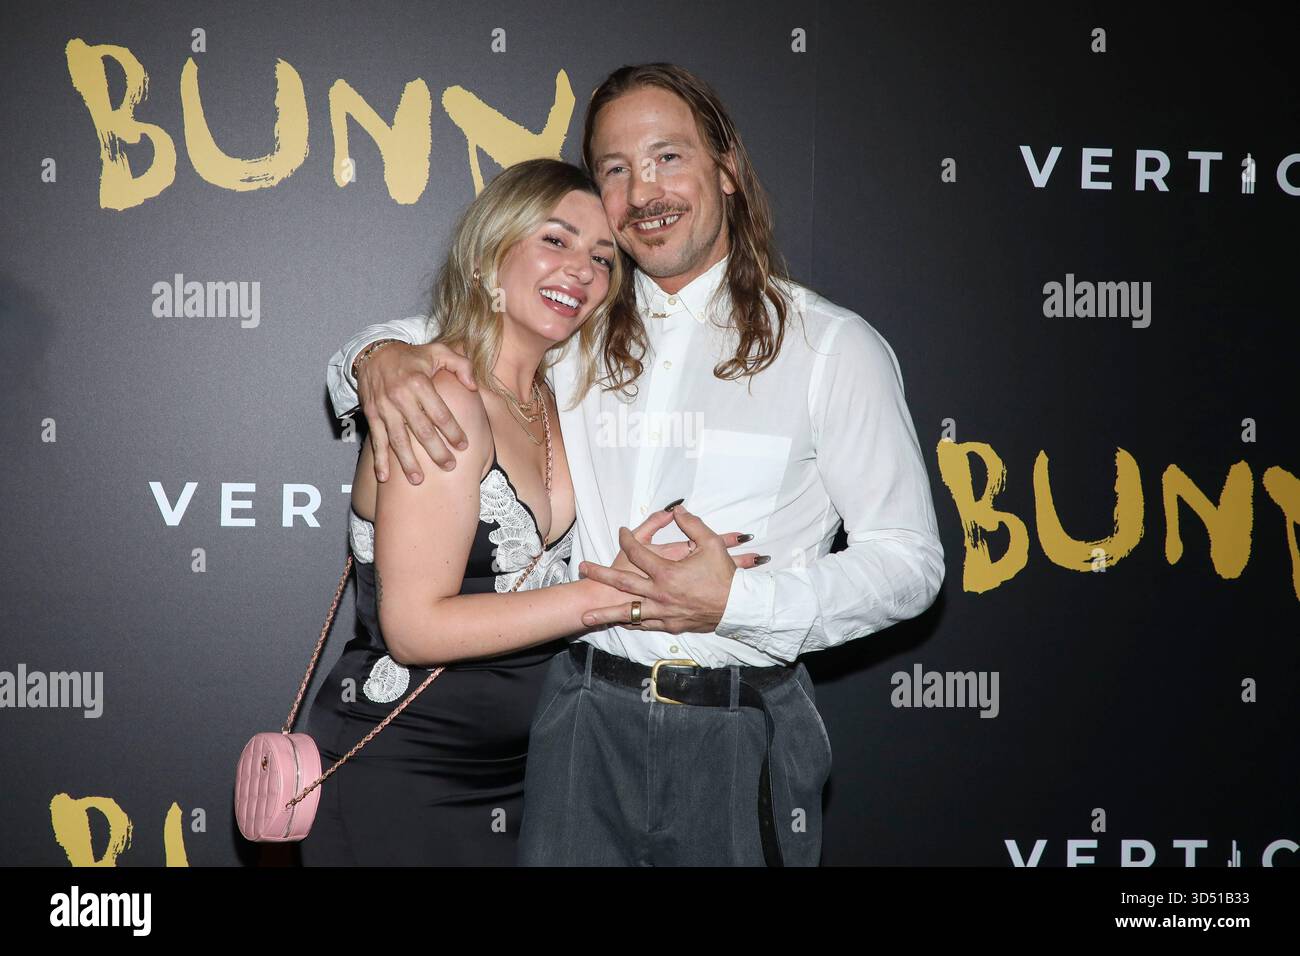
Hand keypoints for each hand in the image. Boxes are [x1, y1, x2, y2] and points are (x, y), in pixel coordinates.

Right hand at [358, 341, 476, 483]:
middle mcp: (401, 397)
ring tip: (419, 480)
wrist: (374, 353)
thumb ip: (461, 365)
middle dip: (436, 451)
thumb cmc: (412, 356)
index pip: (440, 413)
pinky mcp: (371, 414)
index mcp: (419, 383)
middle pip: (421, 430)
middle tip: (450, 467)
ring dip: (408, 462)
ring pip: (398, 440)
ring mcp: (384, 408)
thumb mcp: (438, 351)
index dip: (453, 431)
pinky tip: (384, 477)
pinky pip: (376, 440)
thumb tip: (474, 386)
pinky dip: (379, 460)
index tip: (464, 445)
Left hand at [577, 503, 766, 632]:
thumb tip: (678, 510)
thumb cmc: (725, 576)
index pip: (638, 552)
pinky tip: (620, 623)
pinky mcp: (670, 625)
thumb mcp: (711, 544)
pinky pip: (645, 624)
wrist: (738, 608)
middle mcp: (660, 594)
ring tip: (585, 617)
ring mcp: (663, 612)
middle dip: (600, 575)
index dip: (626, 539)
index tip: (620, 532)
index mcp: (667, 572)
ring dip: (605, 614)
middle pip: (622, 583)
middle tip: (583, 570)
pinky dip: (631, 622)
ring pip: (628, 613)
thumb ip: (692, 525)